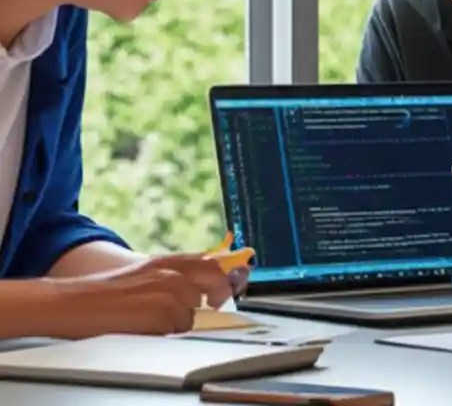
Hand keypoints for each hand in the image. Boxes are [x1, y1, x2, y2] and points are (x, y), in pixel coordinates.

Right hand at [29, 255, 236, 338]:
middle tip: (208, 307)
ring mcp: (169, 290)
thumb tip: (205, 290)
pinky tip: (144, 328)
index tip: (239, 279)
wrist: (70, 302)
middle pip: (217, 282)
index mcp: (167, 261)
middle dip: (217, 296)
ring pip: (195, 313)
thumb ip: (174, 278)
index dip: (229, 274)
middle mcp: (171, 271)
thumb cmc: (102, 295)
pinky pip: (179, 329)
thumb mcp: (143, 276)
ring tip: (153, 321)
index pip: (213, 263)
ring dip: (181, 322)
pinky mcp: (162, 312)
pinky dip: (167, 333)